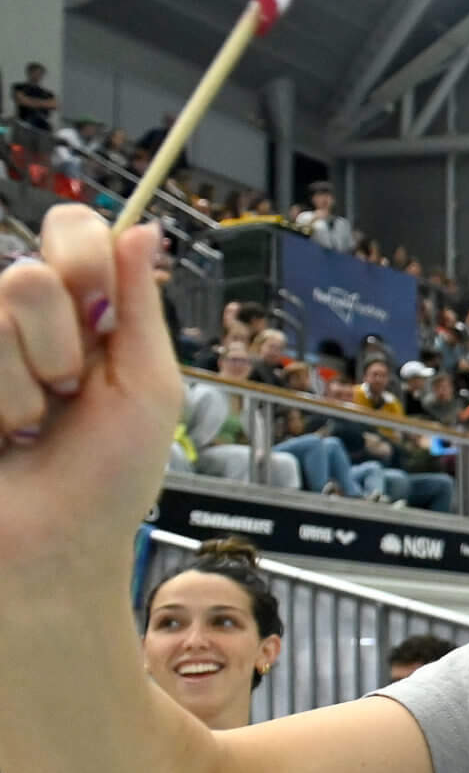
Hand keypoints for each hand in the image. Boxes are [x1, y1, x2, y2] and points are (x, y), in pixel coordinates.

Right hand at [0, 206, 183, 577]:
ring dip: (24, 386)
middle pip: (29, 275)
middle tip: (67, 395)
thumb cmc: (107, 477)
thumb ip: (140, 306)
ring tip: (29, 424)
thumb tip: (143, 228)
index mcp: (77, 311)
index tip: (100, 308)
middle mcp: (16, 319)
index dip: (83, 255)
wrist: (55, 545)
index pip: (69, 229)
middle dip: (63, 346)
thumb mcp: (148, 387)